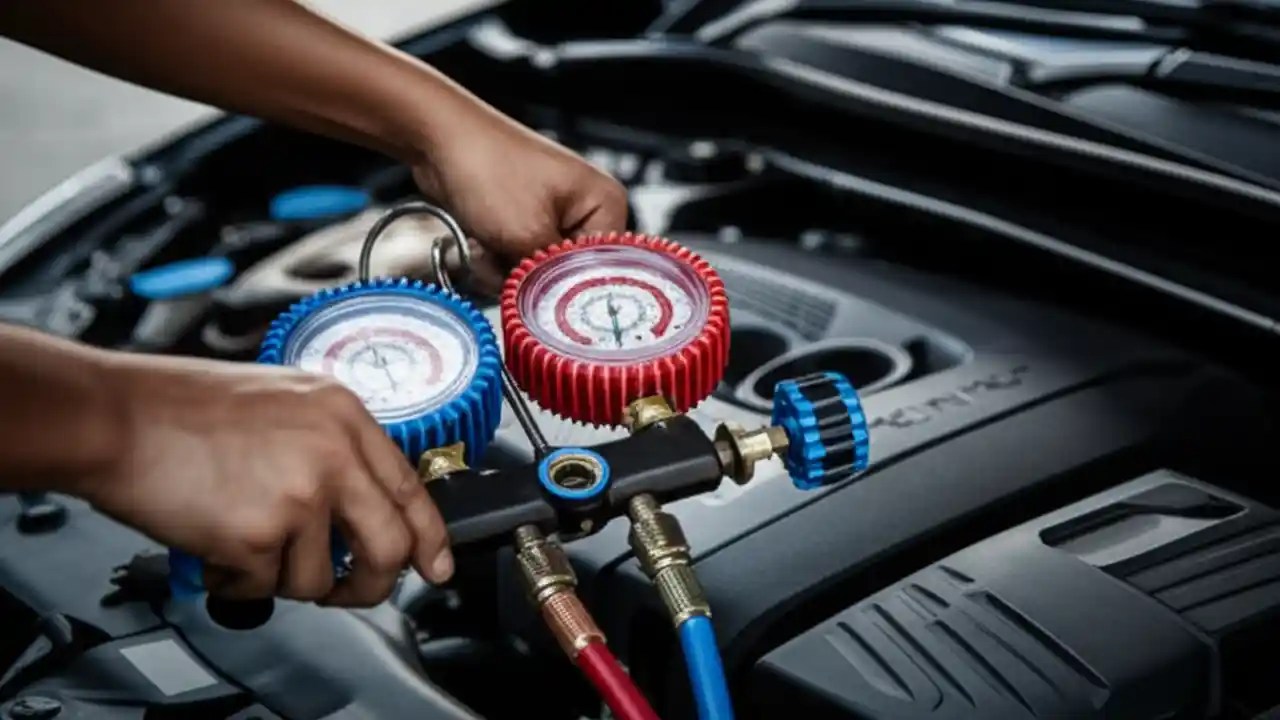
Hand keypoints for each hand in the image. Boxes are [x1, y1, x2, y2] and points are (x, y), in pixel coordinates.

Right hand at [80, 355, 451, 606]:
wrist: (115, 416)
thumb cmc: (180, 407)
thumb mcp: (284, 401)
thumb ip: (330, 445)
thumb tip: (359, 502)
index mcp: (343, 415)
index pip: (410, 487)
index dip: (429, 536)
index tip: (435, 564)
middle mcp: (333, 453)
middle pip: (389, 545)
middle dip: (373, 583)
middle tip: (350, 590)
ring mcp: (300, 494)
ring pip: (320, 577)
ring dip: (283, 577)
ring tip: (246, 544)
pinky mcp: (259, 533)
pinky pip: (265, 585)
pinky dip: (237, 579)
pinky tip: (215, 546)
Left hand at [411, 101, 628, 290]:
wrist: (439, 138)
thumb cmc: (487, 168)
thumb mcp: (526, 234)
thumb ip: (550, 278)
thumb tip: (556, 312)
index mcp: (605, 203)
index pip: (603, 270)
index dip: (570, 287)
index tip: (539, 293)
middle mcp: (587, 208)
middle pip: (570, 273)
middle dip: (532, 277)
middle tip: (504, 260)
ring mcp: (555, 213)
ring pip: (540, 270)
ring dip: (508, 270)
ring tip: (487, 247)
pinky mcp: (525, 218)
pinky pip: (519, 259)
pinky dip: (498, 259)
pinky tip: (481, 244)